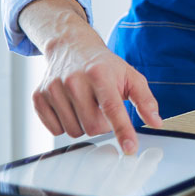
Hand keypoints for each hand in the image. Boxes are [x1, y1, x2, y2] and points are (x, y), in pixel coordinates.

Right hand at [33, 27, 161, 154]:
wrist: (71, 47)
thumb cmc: (104, 66)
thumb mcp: (130, 76)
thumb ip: (145, 100)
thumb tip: (156, 122)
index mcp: (100, 74)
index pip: (112, 108)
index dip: (122, 130)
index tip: (130, 148)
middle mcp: (74, 80)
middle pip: (93, 127)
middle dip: (103, 124)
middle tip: (103, 108)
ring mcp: (53, 88)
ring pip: (74, 131)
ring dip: (84, 125)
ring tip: (87, 105)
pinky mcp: (38, 97)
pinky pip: (55, 129)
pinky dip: (66, 124)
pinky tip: (71, 107)